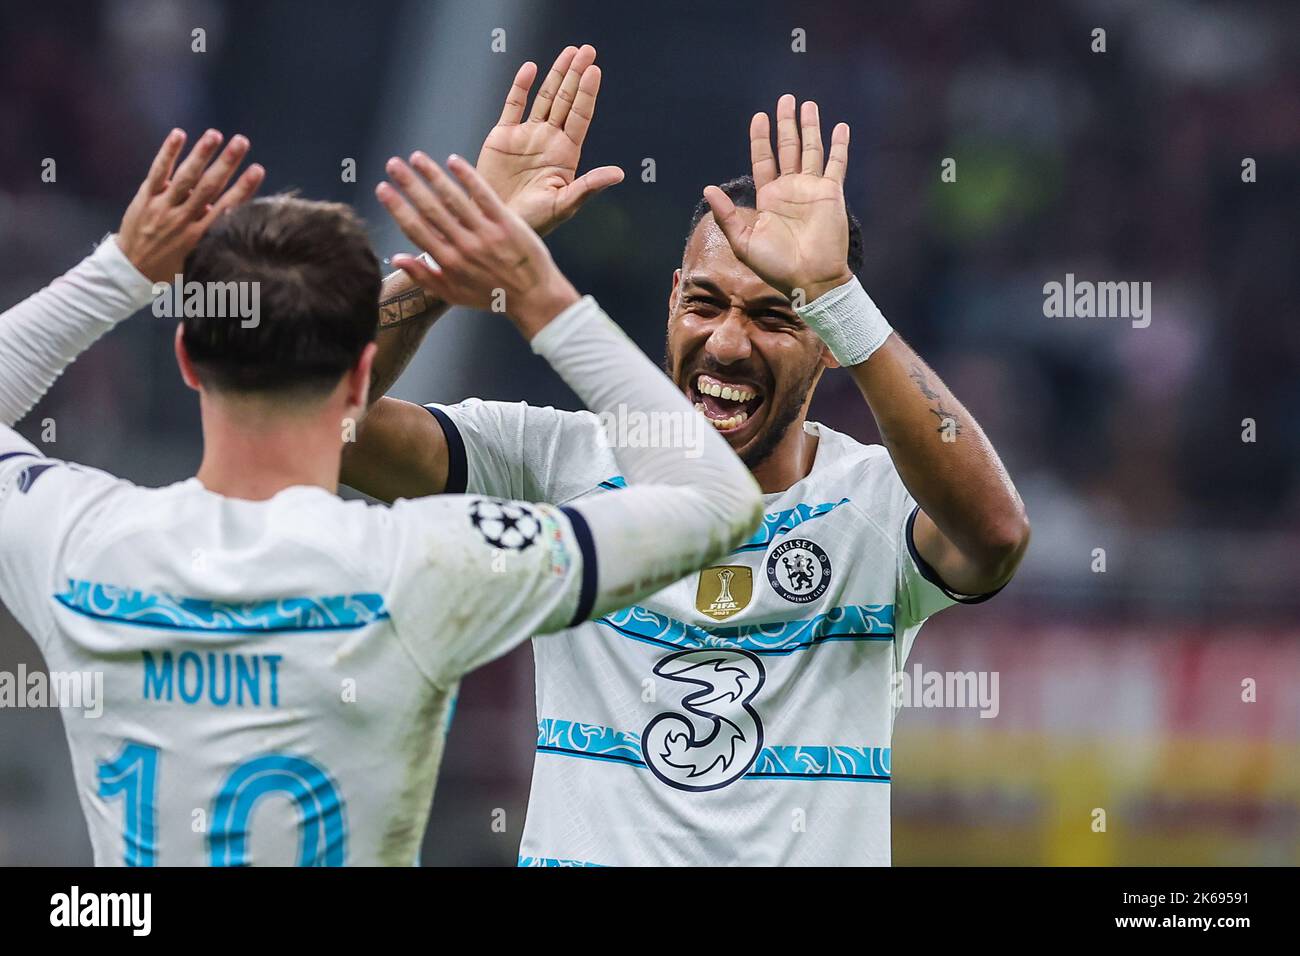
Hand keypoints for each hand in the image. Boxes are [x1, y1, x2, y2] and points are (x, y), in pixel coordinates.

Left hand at [117, 129, 264, 281]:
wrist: (131, 271)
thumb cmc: (169, 268)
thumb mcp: (197, 261)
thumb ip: (213, 240)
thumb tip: (232, 220)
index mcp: (200, 235)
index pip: (227, 207)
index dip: (244, 187)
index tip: (258, 169)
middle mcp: (183, 219)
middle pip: (209, 186)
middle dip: (227, 163)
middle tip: (241, 142)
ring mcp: (163, 207)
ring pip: (185, 177)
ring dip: (201, 153)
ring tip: (215, 134)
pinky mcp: (145, 198)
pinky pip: (158, 172)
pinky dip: (169, 153)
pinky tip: (179, 134)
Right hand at [376, 153, 578, 337]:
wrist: (533, 296)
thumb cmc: (491, 296)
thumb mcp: (453, 294)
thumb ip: (423, 277)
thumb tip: (395, 258)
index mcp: (448, 262)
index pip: (415, 229)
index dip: (396, 207)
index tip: (382, 188)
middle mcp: (464, 246)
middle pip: (429, 209)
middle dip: (408, 185)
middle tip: (392, 165)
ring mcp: (485, 233)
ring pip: (453, 198)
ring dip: (432, 175)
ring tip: (416, 158)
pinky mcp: (506, 223)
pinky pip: (483, 195)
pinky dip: (467, 177)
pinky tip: (452, 161)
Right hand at [476, 44, 622, 235]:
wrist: (497, 223)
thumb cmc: (533, 222)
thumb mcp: (564, 204)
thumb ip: (589, 186)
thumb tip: (619, 173)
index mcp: (566, 154)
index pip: (580, 116)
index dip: (587, 93)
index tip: (594, 70)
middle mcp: (549, 140)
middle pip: (566, 100)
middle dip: (576, 75)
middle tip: (587, 50)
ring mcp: (527, 136)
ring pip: (545, 98)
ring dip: (557, 75)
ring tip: (569, 52)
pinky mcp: (503, 136)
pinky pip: (513, 105)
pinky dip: (521, 86)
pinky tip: (531, 69)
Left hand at [704, 95, 852, 301]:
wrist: (809, 280)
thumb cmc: (775, 266)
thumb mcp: (743, 242)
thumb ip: (727, 215)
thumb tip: (708, 189)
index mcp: (769, 198)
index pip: (763, 160)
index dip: (760, 139)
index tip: (759, 117)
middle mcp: (790, 189)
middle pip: (787, 148)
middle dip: (785, 124)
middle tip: (785, 99)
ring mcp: (812, 189)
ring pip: (811, 150)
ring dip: (810, 127)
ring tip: (808, 104)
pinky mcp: (831, 194)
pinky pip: (836, 164)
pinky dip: (839, 146)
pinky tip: (840, 127)